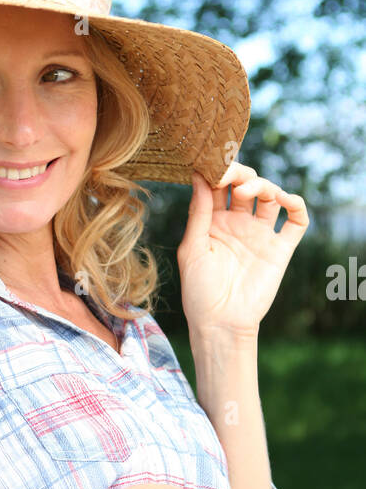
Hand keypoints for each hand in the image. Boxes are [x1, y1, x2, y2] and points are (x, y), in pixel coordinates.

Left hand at [179, 162, 308, 338]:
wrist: (220, 324)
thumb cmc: (199, 291)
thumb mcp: (191, 249)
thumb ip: (199, 213)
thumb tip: (199, 176)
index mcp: (213, 222)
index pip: (219, 186)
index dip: (218, 172)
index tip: (211, 165)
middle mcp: (238, 224)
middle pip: (246, 185)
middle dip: (240, 174)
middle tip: (232, 176)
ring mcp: (260, 235)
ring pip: (270, 197)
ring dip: (263, 185)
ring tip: (248, 192)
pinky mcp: (280, 248)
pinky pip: (296, 220)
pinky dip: (296, 204)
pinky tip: (285, 199)